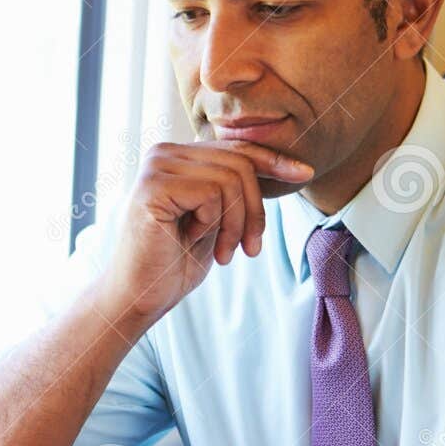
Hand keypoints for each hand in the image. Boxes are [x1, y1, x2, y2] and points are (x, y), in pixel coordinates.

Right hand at [96, 141, 311, 325]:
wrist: (139, 296)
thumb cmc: (175, 263)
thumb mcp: (218, 220)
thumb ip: (237, 190)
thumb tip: (287, 166)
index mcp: (179, 157)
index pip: (236, 149)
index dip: (274, 160)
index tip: (305, 174)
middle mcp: (164, 152)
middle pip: (240, 162)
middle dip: (255, 211)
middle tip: (249, 250)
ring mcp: (156, 166)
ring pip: (231, 179)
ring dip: (237, 224)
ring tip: (224, 252)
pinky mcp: (153, 185)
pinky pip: (212, 193)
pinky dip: (215, 224)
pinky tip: (193, 241)